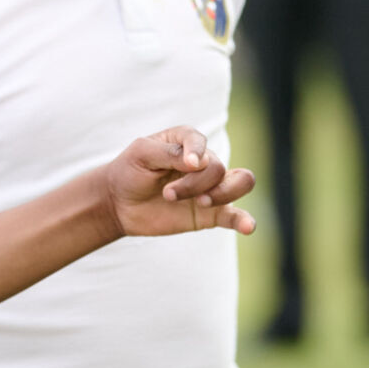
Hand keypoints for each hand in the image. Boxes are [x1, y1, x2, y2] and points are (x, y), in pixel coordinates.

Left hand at [100, 127, 254, 238]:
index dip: (197, 152)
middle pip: (217, 168)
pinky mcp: (210, 213)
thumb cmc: (129, 171)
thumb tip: (202, 161)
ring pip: (240, 182)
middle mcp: (203, 162)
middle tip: (168, 194)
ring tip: (201, 204)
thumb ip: (170, 153)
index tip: (188, 165)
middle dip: (195, 183)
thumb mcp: (141, 154)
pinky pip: (234, 216)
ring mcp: (209, 187)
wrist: (119, 204)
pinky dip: (244, 220)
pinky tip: (248, 226)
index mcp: (185, 141)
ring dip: (223, 193)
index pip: (201, 142)